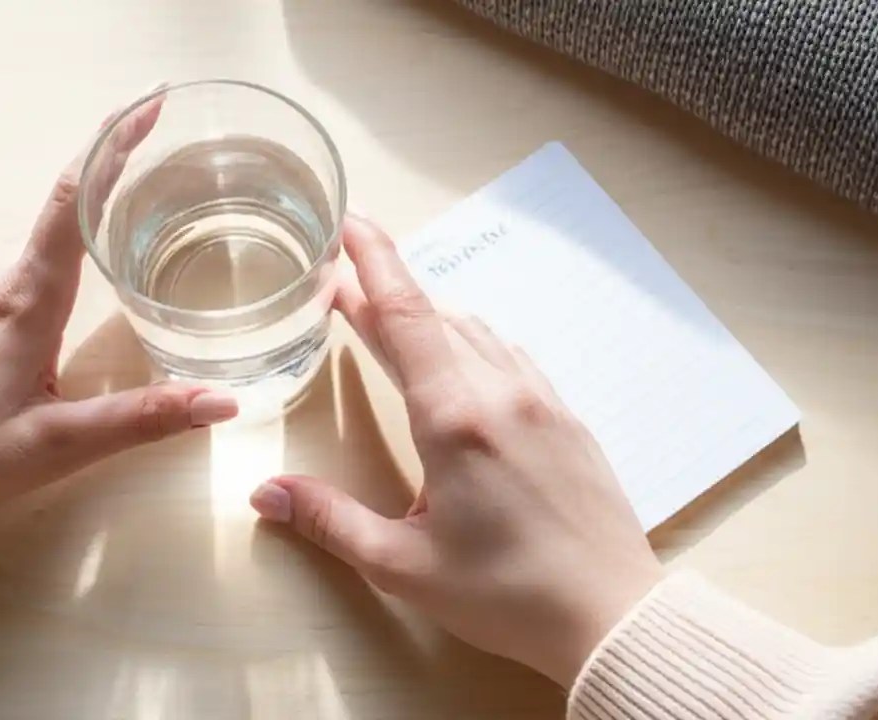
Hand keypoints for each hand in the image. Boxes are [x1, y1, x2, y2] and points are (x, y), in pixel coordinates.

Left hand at [0, 100, 238, 509]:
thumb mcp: (59, 445)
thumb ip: (143, 418)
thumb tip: (224, 401)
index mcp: (24, 301)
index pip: (75, 202)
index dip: (113, 147)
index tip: (147, 106)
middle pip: (53, 260)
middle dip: (67, 307)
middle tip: (50, 384)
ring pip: (13, 281)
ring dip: (27, 320)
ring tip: (5, 394)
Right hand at [250, 216, 662, 686]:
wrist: (613, 614)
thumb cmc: (507, 596)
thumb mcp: (404, 564)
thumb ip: (330, 521)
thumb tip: (264, 494)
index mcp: (454, 417)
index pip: (404, 317)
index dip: (372, 263)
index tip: (350, 220)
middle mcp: (501, 392)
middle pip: (435, 318)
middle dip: (386, 292)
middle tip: (344, 279)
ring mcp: (543, 401)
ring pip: (477, 333)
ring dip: (430, 318)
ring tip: (391, 322)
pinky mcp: (568, 420)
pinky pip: (512, 358)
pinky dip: (472, 343)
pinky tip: (463, 363)